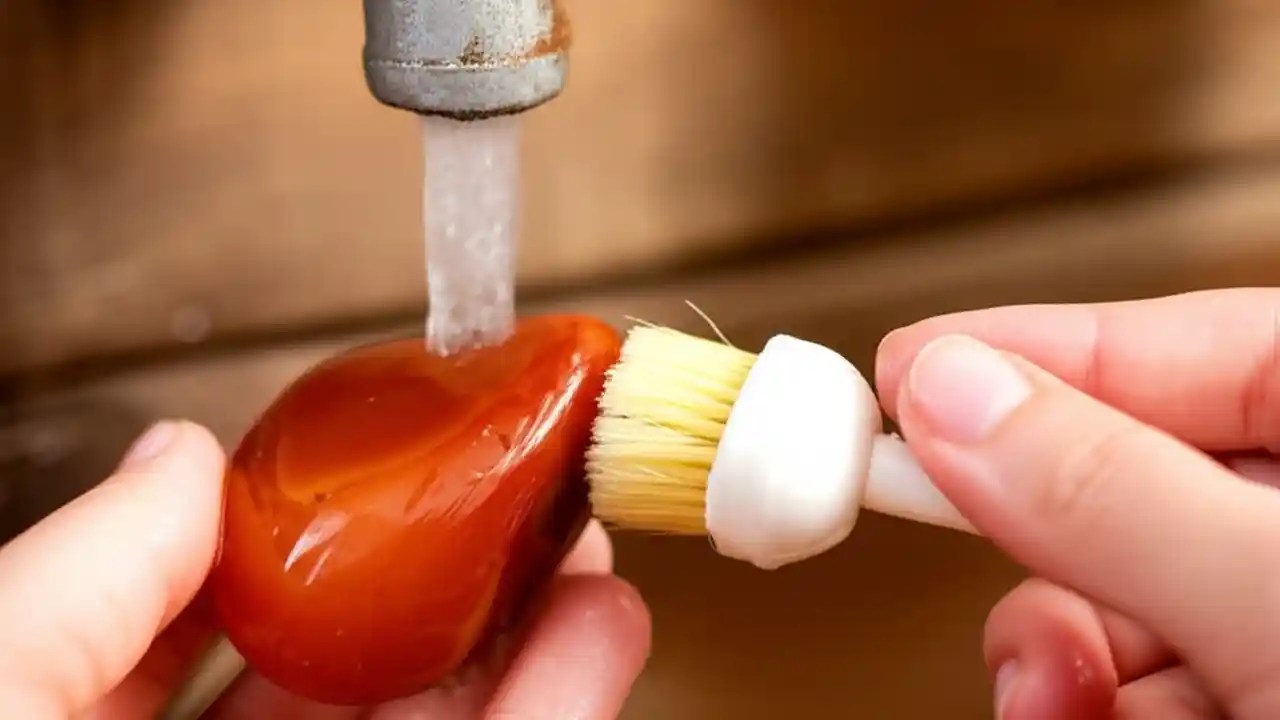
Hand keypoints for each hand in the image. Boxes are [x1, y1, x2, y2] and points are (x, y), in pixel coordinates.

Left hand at [0, 421, 649, 718]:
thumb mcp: (0, 675)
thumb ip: (86, 568)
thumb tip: (179, 452)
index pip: (197, 617)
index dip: (293, 528)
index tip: (363, 461)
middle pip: (350, 664)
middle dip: (445, 566)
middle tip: (514, 486)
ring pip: (446, 719)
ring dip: (532, 624)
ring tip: (590, 536)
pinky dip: (568, 703)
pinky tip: (604, 631)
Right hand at [876, 288, 1279, 719]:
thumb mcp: (1271, 597)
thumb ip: (1118, 490)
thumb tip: (956, 389)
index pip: (1199, 345)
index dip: (1045, 347)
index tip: (908, 364)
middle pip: (1131, 479)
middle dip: (1036, 534)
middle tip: (940, 523)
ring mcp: (1279, 620)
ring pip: (1117, 594)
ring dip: (1057, 648)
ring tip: (1052, 699)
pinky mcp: (1254, 700)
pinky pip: (1139, 683)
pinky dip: (1094, 706)